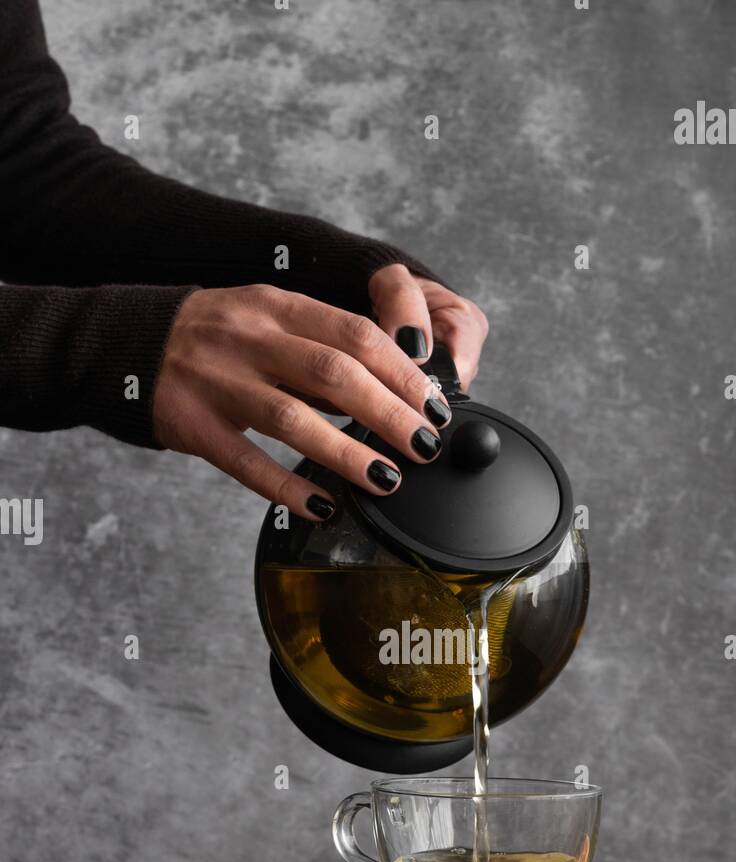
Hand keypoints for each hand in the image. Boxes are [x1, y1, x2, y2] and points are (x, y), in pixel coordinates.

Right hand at [153, 275, 486, 519]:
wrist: (127, 344)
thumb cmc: (216, 338)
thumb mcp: (267, 318)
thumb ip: (321, 344)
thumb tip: (394, 387)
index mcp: (276, 306)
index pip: (354, 333)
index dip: (402, 371)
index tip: (434, 404)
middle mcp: (249, 339)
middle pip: (335, 373)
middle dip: (389, 413)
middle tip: (423, 445)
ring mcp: (218, 383)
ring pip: (294, 419)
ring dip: (348, 453)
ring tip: (387, 479)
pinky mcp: (193, 425)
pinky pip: (247, 462)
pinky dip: (287, 487)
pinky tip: (322, 506)